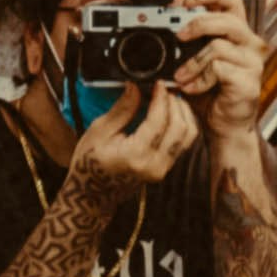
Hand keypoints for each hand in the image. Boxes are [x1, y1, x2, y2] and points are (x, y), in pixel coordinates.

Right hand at [68, 79, 197, 202]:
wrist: (92, 192)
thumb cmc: (89, 162)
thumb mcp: (99, 131)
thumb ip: (122, 109)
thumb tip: (135, 86)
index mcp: (135, 155)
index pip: (158, 121)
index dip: (161, 98)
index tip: (158, 83)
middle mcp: (153, 165)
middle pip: (179, 128)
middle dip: (176, 104)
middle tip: (166, 89)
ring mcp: (162, 170)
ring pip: (187, 137)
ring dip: (183, 114)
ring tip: (171, 99)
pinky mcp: (165, 169)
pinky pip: (183, 144)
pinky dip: (182, 125)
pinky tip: (172, 113)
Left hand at [172, 0, 266, 145]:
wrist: (224, 125)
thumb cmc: (210, 92)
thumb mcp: (195, 60)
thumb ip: (186, 41)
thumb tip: (160, 22)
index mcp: (236, 32)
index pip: (230, 0)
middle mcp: (248, 43)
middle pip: (227, 18)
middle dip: (197, 24)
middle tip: (178, 36)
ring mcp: (251, 62)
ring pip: (219, 45)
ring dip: (193, 60)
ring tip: (180, 75)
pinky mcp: (248, 81)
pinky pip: (219, 70)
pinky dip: (199, 79)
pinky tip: (191, 88)